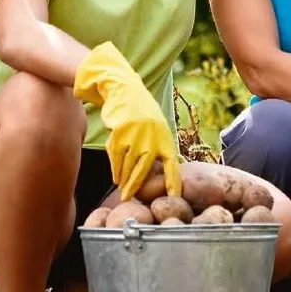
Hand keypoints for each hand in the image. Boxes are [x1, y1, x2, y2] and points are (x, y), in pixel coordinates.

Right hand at [73, 42, 182, 200]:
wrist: (126, 91)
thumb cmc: (143, 114)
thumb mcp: (157, 129)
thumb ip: (159, 149)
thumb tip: (166, 173)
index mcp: (165, 139)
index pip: (172, 166)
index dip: (173, 183)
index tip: (174, 197)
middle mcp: (151, 139)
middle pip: (142, 172)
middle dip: (135, 188)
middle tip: (130, 200)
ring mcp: (134, 138)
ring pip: (127, 167)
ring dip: (124, 181)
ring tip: (123, 192)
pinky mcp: (119, 135)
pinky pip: (116, 158)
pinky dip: (115, 169)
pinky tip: (116, 177)